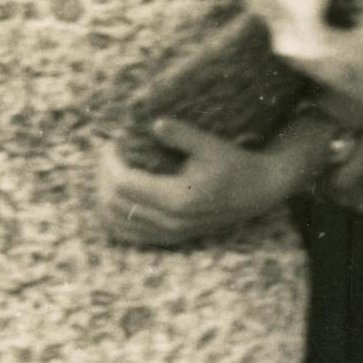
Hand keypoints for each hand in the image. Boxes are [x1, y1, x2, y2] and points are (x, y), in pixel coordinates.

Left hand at [96, 121, 300, 247]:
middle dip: (104, 176)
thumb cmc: (235, 164)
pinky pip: (128, 234)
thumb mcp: (211, 145)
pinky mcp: (169, 238)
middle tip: (109, 153)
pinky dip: (114, 216)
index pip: (124, 183)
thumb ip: (182, 135)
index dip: (110, 162)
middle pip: (115, 203)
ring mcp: (169, 234)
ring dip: (105, 196)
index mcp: (179, 198)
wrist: (257, 193)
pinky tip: (116, 195)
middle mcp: (171, 222)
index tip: (113, 142)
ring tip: (110, 171)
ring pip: (116, 221)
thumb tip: (154, 124)